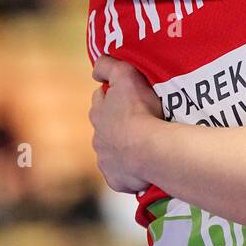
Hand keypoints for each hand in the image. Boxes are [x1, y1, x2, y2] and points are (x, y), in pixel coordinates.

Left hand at [88, 56, 163, 193]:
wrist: (149, 149)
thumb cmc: (140, 111)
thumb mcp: (126, 75)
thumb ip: (109, 66)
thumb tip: (96, 70)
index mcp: (99, 113)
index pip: (101, 99)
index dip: (112, 95)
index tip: (125, 95)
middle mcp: (98, 138)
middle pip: (104, 127)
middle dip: (115, 123)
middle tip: (137, 120)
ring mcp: (105, 160)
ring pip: (111, 151)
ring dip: (122, 147)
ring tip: (143, 145)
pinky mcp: (115, 179)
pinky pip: (120, 174)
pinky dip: (128, 171)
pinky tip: (142, 166)